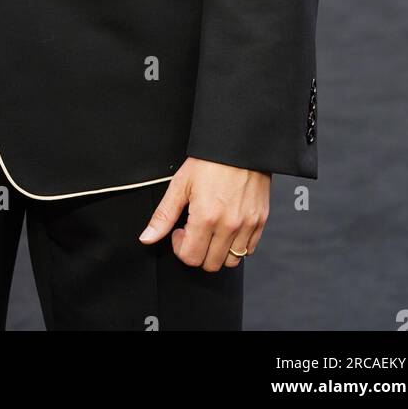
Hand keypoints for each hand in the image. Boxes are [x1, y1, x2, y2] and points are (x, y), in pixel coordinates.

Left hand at [138, 157, 269, 270]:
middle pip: (210, 264)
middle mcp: (229, 225)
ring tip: (211, 230)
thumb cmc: (209, 161)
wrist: (239, 144)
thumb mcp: (180, 184)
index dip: (180, 247)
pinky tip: (227, 226)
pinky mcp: (260, 221)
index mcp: (206, 217)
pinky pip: (248, 249)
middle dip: (198, 251)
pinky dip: (236, 245)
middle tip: (194, 230)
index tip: (180, 231)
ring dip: (217, 251)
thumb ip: (163, 215)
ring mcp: (247, 225)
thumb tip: (147, 238)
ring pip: (231, 261)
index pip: (191, 257)